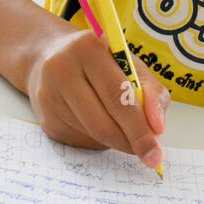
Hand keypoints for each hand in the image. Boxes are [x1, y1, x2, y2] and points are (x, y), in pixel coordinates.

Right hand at [24, 20, 169, 169]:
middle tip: (149, 155)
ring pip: (93, 136)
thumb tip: (157, 127)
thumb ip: (152, 92)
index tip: (156, 152)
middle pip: (102, 124)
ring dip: (117, 141)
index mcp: (88, 48)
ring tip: (125, 127)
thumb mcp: (132, 65)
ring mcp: (49, 96)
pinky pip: (82, 141)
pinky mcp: (46, 119)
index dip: (139, 129)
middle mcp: (61, 69)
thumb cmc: (100, 62)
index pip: (118, 97)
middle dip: (131, 143)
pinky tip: (100, 123)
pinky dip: (101, 141)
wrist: (49, 57)